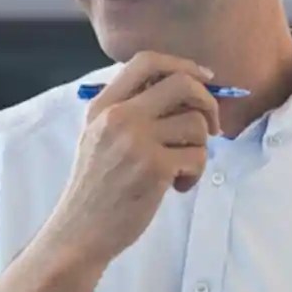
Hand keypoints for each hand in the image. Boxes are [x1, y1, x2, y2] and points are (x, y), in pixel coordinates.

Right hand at [40, 51, 220, 262]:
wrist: (79, 230)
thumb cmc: (95, 187)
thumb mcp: (97, 137)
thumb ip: (128, 111)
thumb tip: (184, 92)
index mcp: (103, 106)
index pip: (146, 61)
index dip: (182, 65)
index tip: (202, 80)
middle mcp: (118, 117)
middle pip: (182, 84)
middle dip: (208, 103)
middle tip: (211, 127)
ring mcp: (136, 141)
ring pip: (196, 124)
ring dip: (200, 147)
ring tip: (181, 169)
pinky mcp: (154, 168)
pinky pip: (198, 156)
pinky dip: (195, 173)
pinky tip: (176, 187)